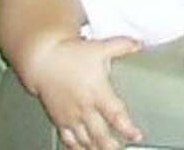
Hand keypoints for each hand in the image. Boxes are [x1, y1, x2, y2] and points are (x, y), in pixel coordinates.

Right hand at [29, 34, 143, 149]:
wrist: (44, 61)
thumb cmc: (71, 54)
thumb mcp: (101, 47)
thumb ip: (122, 46)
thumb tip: (139, 45)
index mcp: (97, 91)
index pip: (115, 115)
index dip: (127, 128)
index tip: (136, 136)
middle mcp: (84, 107)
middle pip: (100, 134)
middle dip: (111, 146)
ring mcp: (71, 116)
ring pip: (85, 141)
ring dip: (96, 149)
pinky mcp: (60, 120)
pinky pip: (69, 140)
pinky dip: (77, 148)